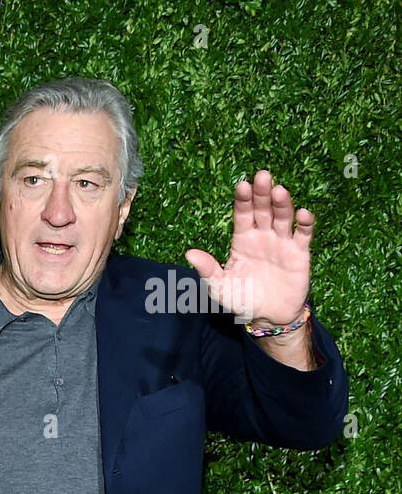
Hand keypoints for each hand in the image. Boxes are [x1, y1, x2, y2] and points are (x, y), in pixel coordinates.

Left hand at [185, 168, 313, 327]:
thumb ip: (207, 270)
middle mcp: (262, 236)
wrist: (268, 316)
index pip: (242, 215)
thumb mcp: (220, 287)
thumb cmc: (241, 299)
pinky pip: (302, 235)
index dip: (242, 200)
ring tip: (279, 191)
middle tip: (263, 176)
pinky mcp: (299, 253)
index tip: (242, 185)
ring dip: (282, 204)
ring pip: (282, 218)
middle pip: (263, 210)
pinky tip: (302, 213)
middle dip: (262, 194)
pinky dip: (304, 224)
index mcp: (242, 240)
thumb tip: (189, 253)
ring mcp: (281, 242)